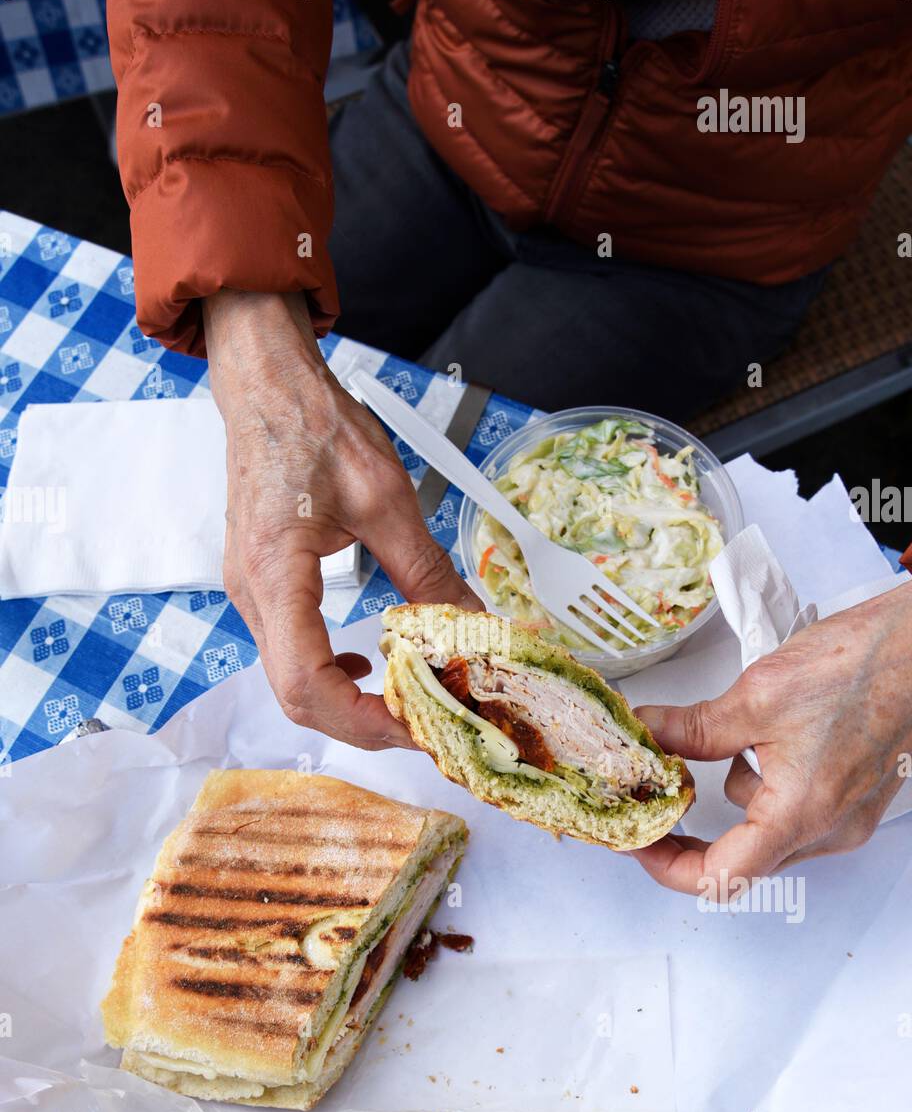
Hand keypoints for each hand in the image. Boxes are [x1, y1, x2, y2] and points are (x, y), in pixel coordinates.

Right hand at [203, 290, 481, 748]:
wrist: (267, 387)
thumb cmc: (313, 425)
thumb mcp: (386, 497)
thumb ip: (426, 570)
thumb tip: (471, 622)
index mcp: (275, 572)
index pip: (306, 682)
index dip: (363, 719)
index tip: (418, 723)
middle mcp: (252, 594)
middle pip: (298, 698)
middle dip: (365, 723)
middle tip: (428, 722)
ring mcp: (250, 595)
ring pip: (293, 683)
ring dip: (351, 704)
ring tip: (409, 697)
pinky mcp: (260, 589)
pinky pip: (291, 654)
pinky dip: (333, 676)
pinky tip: (369, 662)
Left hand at [632, 581, 911, 890]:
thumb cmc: (861, 667)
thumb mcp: (757, 696)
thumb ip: (693, 728)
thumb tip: (646, 734)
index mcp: (800, 815)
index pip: (719, 876)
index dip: (666, 865)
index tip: (636, 840)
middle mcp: (829, 831)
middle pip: (742, 860)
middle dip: (692, 832)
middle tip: (654, 800)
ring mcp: (847, 819)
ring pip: (767, 832)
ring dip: (733, 798)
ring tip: (723, 744)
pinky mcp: (856, 800)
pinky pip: (794, 811)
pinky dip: (765, 786)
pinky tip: (767, 738)